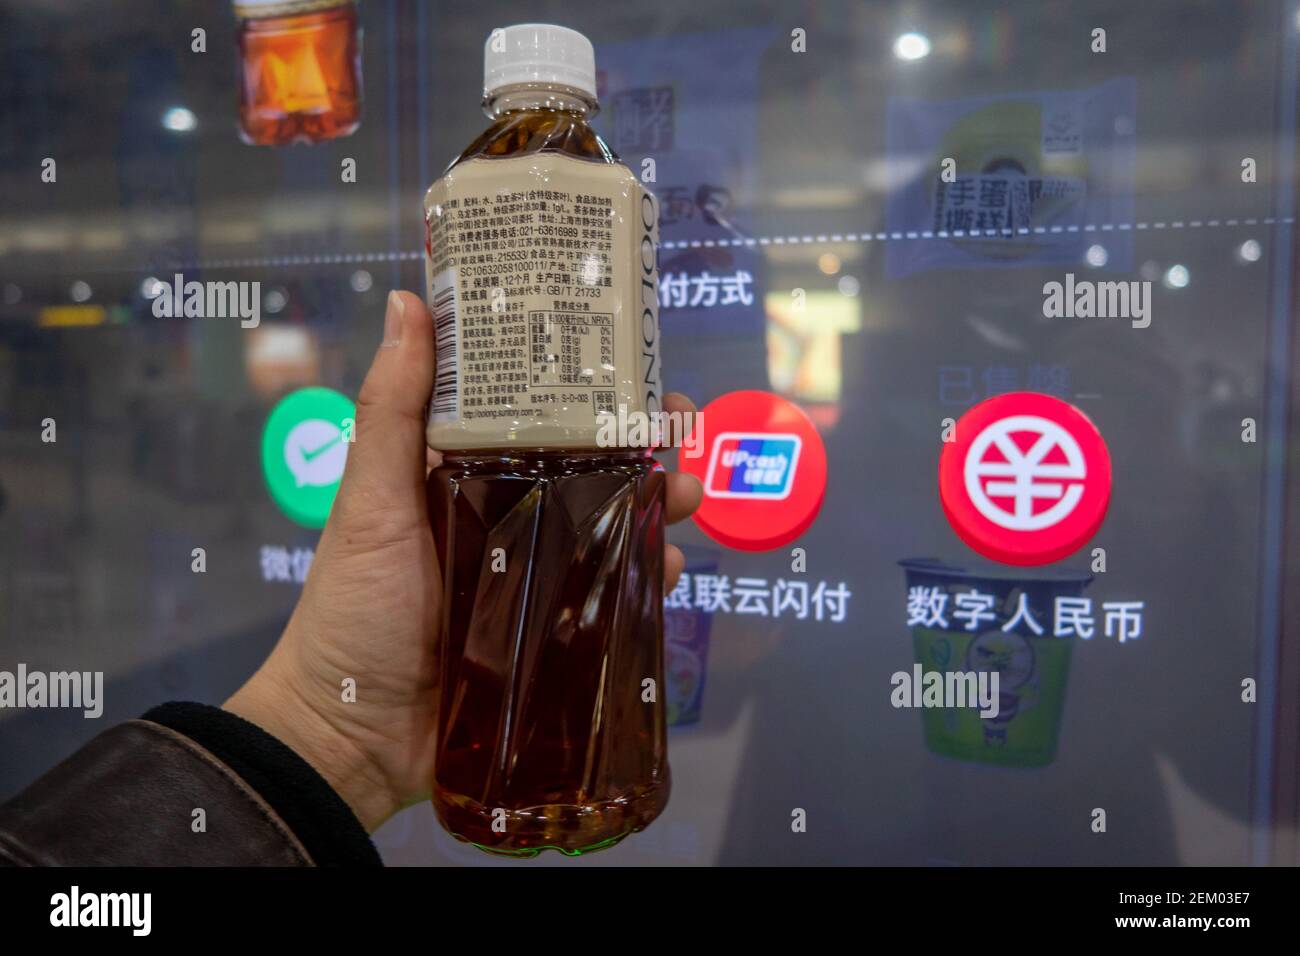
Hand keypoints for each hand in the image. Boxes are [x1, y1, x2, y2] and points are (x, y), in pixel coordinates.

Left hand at [225, 290, 702, 831]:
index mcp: (462, 475)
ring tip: (687, 498)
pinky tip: (667, 569)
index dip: (582, 383)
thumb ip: (393, 409)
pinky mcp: (556, 633)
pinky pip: (612, 596)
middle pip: (588, 467)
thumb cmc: (354, 607)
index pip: (532, 413)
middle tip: (682, 428)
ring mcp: (535, 577)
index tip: (629, 356)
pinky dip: (646, 578)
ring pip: (610, 527)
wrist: (351, 736)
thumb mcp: (369, 502)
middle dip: (641, 444)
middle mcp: (505, 517)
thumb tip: (406, 300)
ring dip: (657, 506)